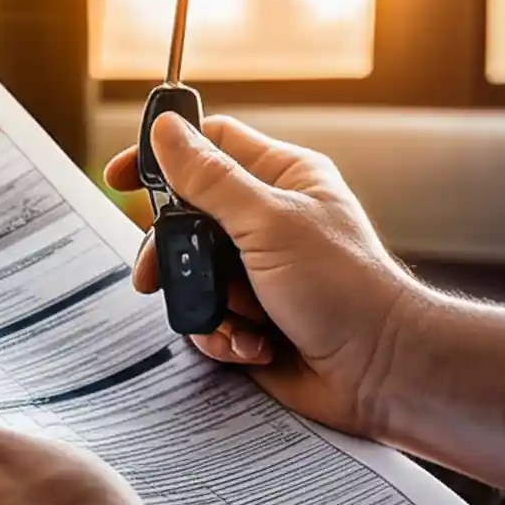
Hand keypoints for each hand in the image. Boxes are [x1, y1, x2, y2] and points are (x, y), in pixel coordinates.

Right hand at [104, 113, 415, 437]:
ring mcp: (257, 270)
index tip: (122, 176)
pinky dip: (222, 335)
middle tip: (156, 272)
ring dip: (203, 303)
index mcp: (282, 178)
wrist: (382, 374)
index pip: (209, 145)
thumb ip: (209, 178)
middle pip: (185, 216)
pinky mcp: (251, 316)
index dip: (163, 156)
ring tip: (233, 318)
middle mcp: (267, 220)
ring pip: (190, 273)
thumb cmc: (345, 289)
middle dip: (170, 252)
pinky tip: (255, 345)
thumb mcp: (268, 222)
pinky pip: (206, 317)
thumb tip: (167, 130)